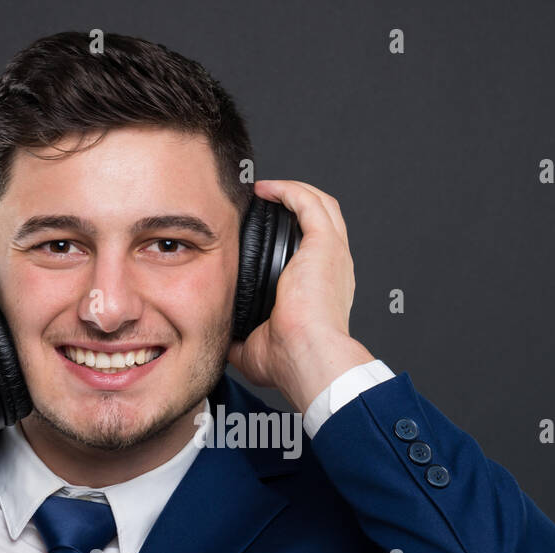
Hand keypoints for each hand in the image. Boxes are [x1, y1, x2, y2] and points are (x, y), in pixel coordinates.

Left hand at [227, 179, 373, 412]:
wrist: (307, 358)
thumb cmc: (291, 361)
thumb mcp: (256, 349)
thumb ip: (240, 338)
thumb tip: (220, 338)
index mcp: (324, 290)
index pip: (314, 251)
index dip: (293, 235)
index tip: (264, 232)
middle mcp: (335, 268)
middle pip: (324, 220)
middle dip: (296, 204)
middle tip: (265, 201)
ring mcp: (333, 254)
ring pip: (322, 205)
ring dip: (294, 191)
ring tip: (265, 190)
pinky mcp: (325, 245)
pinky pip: (309, 202)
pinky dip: (288, 190)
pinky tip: (265, 189)